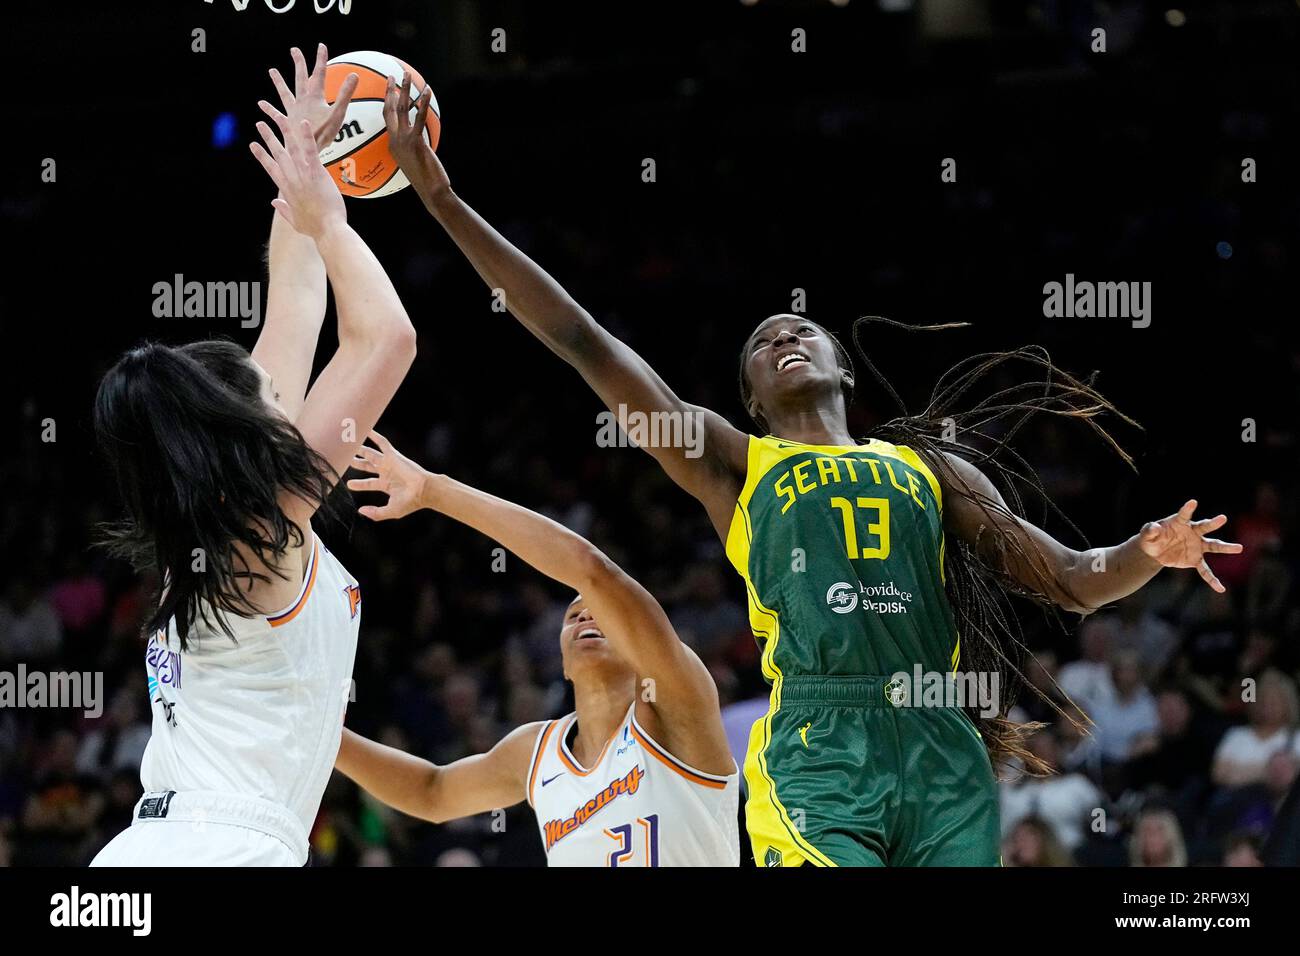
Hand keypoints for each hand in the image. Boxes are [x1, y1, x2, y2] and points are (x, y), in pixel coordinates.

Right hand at [250, 115, 347, 238]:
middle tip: (260, 124)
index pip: (271, 169)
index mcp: (287, 190)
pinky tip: (303, 122)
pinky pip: (311, 151)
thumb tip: (274, 203)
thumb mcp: (295, 221)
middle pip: (277, 155)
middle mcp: (292, 180)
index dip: (262, 156)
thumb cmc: (315, 229)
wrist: (328, 231)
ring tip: (278, 116)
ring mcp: (303, 175)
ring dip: (284, 131)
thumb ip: (284, 210)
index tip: (253, 145)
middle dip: (268, 138)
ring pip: (291, 149)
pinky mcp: (316, 173)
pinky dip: (307, 136)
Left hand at [264, 44, 358, 151]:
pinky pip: (276, 114)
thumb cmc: (322, 134)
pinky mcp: (287, 122)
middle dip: (299, 63)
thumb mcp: (338, 113)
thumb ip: (346, 94)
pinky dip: (269, 109)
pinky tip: (261, 104)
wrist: (304, 150)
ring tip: (271, 71)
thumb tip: (355, 75)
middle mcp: (301, 101)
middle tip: (294, 50)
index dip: (321, 59)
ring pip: (284, 93)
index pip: (319, 73)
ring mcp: (293, 111)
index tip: (321, 45)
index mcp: (314, 97)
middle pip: (300, 78)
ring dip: (278, 82)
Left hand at [348, 431, 433, 521]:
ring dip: (361, 448)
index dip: (358, 484)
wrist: (423, 491)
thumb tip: (361, 511)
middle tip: (345, 458)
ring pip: (371, 454)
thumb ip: (376, 513)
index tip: (349, 484)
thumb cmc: (410, 502)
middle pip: (368, 466)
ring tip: (351, 442)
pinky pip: (382, 443)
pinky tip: (366, 430)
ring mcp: (389, 463)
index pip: (369, 483)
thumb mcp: (391, 511)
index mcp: (386, 485)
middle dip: (357, 462)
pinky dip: (374, 436)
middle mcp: (387, 472)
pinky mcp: (393, 456)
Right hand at [383, 72, 449, 199]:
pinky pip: (419, 118)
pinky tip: (427, 91)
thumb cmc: (426, 180)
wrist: (431, 191)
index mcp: (392, 145)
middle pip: (390, 110)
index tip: (389, 89)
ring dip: (405, 90)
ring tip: (407, 75)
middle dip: (391, 90)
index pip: (387, 119)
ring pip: (402, 109)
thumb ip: (413, 148)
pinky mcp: (416, 142)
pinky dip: (423, 103)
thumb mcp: (415, 162)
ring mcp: (404, 141)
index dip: (387, 102)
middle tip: (392, 75)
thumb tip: (419, 140)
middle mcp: (395, 140)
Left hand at [1137, 499, 1242, 592]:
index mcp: (1180, 523)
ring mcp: (1196, 546)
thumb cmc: (1152, 538)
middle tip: (1222, 518)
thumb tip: (1154, 528)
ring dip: (1225, 547)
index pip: (1184, 515)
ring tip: (1239, 548)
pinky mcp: (1195, 559)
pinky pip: (1205, 570)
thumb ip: (1149, 530)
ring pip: (1213, 546)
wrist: (1155, 551)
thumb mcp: (1147, 534)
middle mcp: (1192, 533)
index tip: (1193, 502)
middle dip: (1213, 523)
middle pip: (1204, 527)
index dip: (1188, 509)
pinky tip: (1220, 588)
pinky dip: (1211, 579)